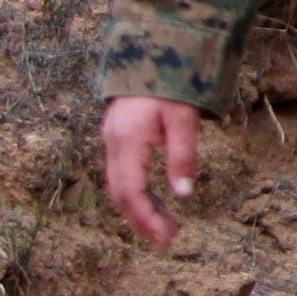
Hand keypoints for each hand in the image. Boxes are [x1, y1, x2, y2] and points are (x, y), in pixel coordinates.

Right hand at [99, 96, 199, 246]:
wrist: (152, 53)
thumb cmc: (171, 84)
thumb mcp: (183, 117)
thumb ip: (182, 154)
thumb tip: (183, 193)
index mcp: (127, 140)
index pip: (130, 190)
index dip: (144, 217)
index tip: (164, 238)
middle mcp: (113, 144)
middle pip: (121, 194)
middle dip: (142, 220)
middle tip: (167, 241)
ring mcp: (113, 142)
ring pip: (120, 186)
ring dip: (140, 210)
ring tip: (166, 229)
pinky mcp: (119, 140)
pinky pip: (124, 175)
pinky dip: (138, 194)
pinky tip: (157, 204)